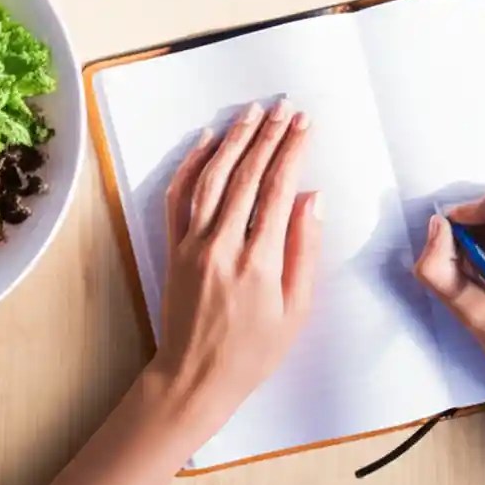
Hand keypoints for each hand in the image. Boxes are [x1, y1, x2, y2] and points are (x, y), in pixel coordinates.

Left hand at [150, 100, 322, 424]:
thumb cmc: (252, 352)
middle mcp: (221, 246)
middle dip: (268, 135)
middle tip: (285, 107)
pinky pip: (179, 196)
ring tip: (252, 113)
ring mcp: (192, 244)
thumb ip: (304, 250)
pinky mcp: (173, 248)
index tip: (304, 124)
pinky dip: (192, 164)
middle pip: (246, 175)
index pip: (277, 190)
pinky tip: (208, 141)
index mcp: (258, 263)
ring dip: (234, 140)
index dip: (292, 151)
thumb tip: (312, 198)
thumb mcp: (296, 310)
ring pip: (212, 178)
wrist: (195, 377)